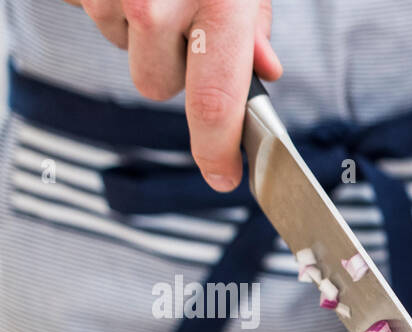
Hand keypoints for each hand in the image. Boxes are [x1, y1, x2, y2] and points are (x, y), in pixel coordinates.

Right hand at [65, 0, 281, 189]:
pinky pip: (89, 12)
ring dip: (138, 28)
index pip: (214, 103)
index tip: (223, 175)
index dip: (217, 150)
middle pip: (156, 85)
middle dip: (172, 65)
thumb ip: (253, 22)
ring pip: (122, 48)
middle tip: (184, 19)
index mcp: (219, 2)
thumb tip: (265, 70)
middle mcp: (158, 2)